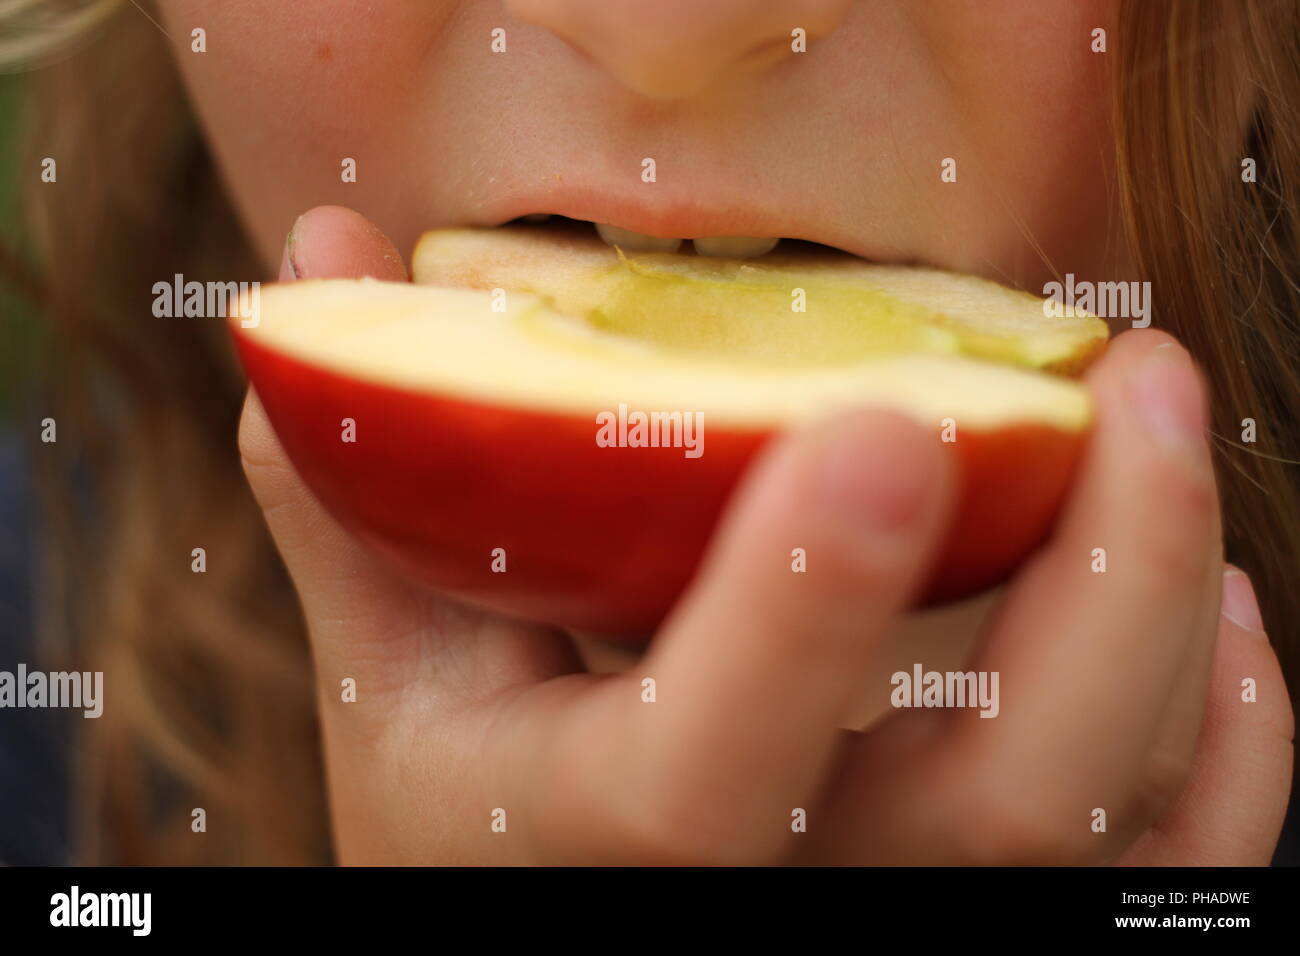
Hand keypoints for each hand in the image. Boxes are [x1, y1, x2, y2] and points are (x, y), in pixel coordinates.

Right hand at [239, 205, 1292, 863]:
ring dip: (1178, 619)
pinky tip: (1217, 612)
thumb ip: (365, 491)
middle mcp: (785, 912)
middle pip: (1002, 809)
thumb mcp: (394, 685)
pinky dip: (1229, 742)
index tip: (883, 419)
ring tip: (1163, 435)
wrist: (566, 923)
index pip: (709, 764)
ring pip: (1114, 827)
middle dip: (1107, 584)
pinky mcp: (995, 919)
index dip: (795, 606)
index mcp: (608, 848)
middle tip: (1139, 378)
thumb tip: (321, 252)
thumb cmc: (473, 824)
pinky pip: (1175, 867)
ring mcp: (908, 927)